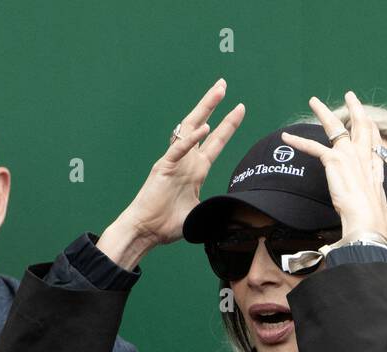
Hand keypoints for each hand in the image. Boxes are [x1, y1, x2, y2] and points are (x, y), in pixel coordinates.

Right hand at [97, 79, 245, 269]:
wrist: (146, 232)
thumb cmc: (168, 225)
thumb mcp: (201, 214)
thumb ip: (216, 207)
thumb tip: (235, 213)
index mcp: (196, 171)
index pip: (215, 143)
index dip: (227, 126)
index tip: (240, 108)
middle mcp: (186, 161)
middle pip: (201, 125)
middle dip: (213, 104)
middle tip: (223, 84)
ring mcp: (174, 161)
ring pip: (190, 128)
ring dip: (205, 109)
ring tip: (218, 92)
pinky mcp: (163, 167)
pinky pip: (178, 149)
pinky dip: (190, 139)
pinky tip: (204, 128)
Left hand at [281, 91, 386, 241]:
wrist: (366, 222)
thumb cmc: (378, 221)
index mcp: (376, 167)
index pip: (375, 142)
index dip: (372, 129)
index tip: (369, 119)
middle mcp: (364, 156)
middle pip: (361, 125)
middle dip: (355, 109)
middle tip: (350, 95)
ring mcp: (349, 155)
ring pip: (335, 127)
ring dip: (323, 112)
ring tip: (314, 100)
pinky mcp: (334, 160)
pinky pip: (312, 147)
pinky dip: (298, 141)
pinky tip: (286, 136)